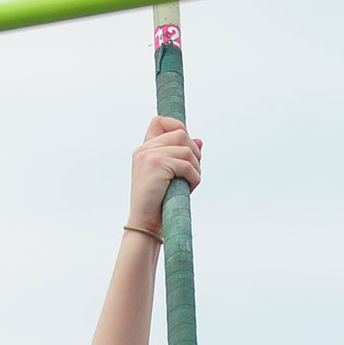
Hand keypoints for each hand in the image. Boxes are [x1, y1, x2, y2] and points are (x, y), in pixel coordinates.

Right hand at [127, 116, 202, 235]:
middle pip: (180, 134)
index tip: (187, 147)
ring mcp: (148, 155)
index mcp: (144, 149)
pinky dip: (194, 177)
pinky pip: (186, 164)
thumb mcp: (170, 176)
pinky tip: (189, 188)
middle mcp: (144, 149)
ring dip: (196, 167)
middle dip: (194, 153)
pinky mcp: (156, 164)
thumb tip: (199, 141)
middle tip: (194, 172)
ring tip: (191, 182)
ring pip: (186, 149)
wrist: (145, 223)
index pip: (160, 121)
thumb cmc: (159, 202)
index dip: (177, 126)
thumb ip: (180, 156)